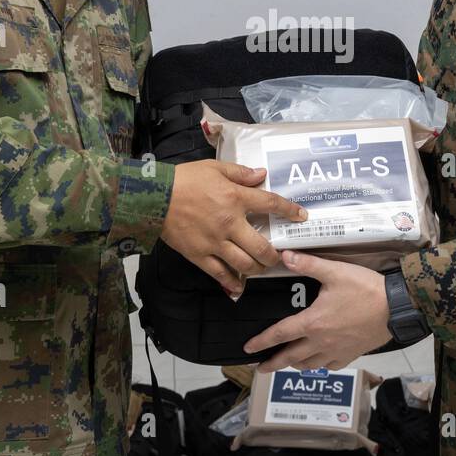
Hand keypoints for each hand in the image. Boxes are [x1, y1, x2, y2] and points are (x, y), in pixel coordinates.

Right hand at [161, 161, 306, 296]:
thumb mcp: (214, 168)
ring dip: (258, 269)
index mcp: (235, 198)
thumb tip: (261, 174)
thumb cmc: (184, 179)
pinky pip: (220, 274)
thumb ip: (240, 173)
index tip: (301, 216)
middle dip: (274, 255)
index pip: (270, 204)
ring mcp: (215, 243)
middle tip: (279, 256)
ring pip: (245, 265)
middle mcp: (229, 223)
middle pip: (261, 247)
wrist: (154, 197)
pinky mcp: (199, 255)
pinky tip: (239, 288)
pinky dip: (232, 284)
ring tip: (261, 268)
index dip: (289, 210)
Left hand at [244, 250, 390, 371]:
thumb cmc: (365, 289)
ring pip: (309, 365)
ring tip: (287, 364)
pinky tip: (318, 362)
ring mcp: (336, 351)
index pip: (279, 335)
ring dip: (294, 366)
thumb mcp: (334, 271)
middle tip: (259, 369)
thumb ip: (307, 264)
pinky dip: (319, 366)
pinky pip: (329, 367)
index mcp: (312, 323)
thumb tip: (283, 256)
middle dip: (272, 364)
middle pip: (290, 358)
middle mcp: (321, 342)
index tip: (247, 349)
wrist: (396, 308)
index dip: (261, 342)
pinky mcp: (351, 355)